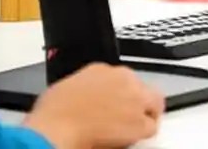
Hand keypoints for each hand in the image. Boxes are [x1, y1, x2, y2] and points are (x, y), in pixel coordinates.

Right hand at [23, 62, 164, 148]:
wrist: (56, 128)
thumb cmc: (52, 113)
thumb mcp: (65, 88)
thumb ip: (84, 88)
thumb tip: (84, 98)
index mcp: (101, 69)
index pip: (121, 78)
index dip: (119, 93)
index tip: (114, 103)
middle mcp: (122, 79)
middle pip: (143, 88)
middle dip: (139, 100)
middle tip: (130, 116)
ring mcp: (134, 98)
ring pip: (154, 104)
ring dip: (146, 114)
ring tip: (133, 128)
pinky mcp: (139, 121)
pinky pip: (151, 127)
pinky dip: (142, 133)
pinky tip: (130, 138)